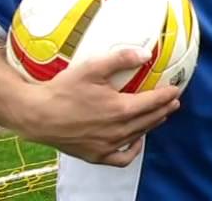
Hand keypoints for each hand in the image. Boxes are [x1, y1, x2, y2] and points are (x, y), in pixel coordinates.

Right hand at [14, 48, 181, 165]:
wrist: (35, 115)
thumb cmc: (62, 90)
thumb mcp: (92, 67)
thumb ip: (120, 59)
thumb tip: (146, 53)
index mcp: (120, 109)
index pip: (153, 102)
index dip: (167, 95)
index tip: (176, 89)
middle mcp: (118, 130)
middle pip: (150, 119)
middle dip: (164, 109)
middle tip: (173, 100)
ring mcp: (107, 146)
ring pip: (139, 135)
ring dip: (152, 124)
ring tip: (158, 115)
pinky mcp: (95, 156)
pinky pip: (122, 158)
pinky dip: (133, 150)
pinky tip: (136, 140)